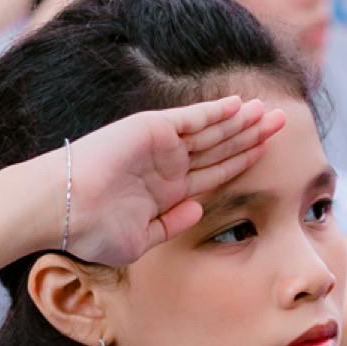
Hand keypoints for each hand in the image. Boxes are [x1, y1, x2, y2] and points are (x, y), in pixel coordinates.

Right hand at [37, 93, 286, 265]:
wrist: (62, 209)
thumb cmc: (91, 231)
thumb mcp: (140, 239)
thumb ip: (171, 224)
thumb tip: (199, 208)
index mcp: (166, 191)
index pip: (215, 173)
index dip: (243, 161)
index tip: (270, 155)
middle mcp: (167, 165)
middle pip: (220, 147)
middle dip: (252, 135)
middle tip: (283, 122)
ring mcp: (160, 145)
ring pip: (211, 130)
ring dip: (241, 121)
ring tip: (270, 112)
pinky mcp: (151, 129)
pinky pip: (191, 119)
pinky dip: (216, 112)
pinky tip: (241, 106)